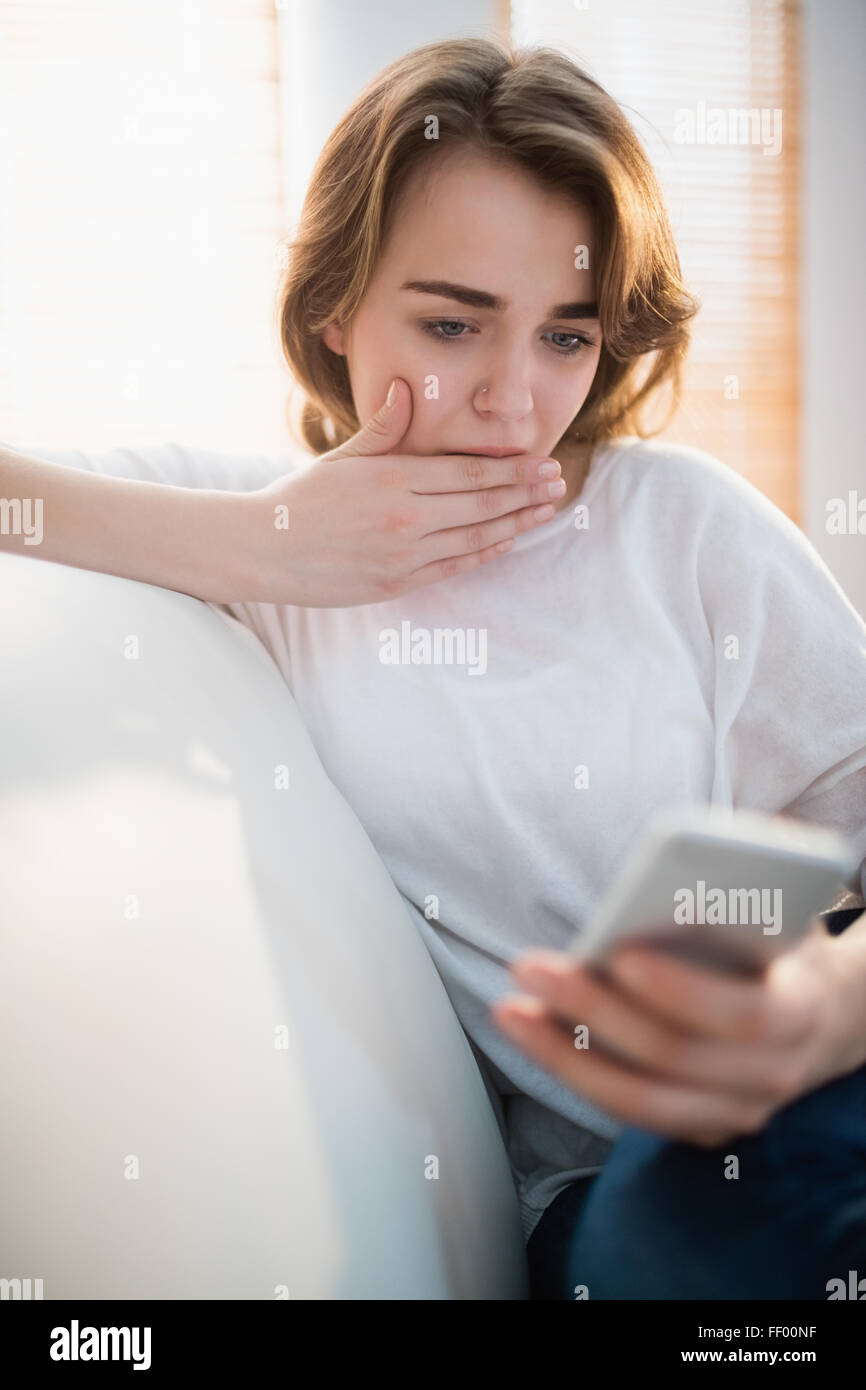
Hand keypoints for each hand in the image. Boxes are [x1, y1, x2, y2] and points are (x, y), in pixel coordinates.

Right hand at [241, 377, 563, 605]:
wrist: (267, 551)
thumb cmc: (303, 500)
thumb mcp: (343, 456)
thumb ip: (384, 427)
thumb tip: (406, 386)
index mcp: (394, 478)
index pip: (470, 471)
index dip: (513, 468)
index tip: (543, 461)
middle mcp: (406, 516)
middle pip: (483, 502)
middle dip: (526, 492)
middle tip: (559, 483)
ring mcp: (404, 553)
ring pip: (476, 536)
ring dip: (517, 522)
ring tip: (547, 510)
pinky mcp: (398, 582)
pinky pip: (454, 566)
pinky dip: (485, 552)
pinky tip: (508, 539)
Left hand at [491, 919, 862, 1146]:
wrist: (817, 1010)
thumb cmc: (776, 944)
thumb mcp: (773, 913)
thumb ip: (735, 900)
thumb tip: (679, 870)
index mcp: (800, 1014)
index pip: (743, 1016)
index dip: (682, 990)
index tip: (621, 954)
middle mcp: (772, 1077)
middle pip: (674, 1058)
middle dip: (595, 1011)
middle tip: (529, 966)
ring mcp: (735, 1113)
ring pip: (642, 1100)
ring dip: (566, 1055)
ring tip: (510, 1009)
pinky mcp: (697, 1128)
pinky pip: (628, 1111)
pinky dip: (576, 1073)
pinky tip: (531, 1034)